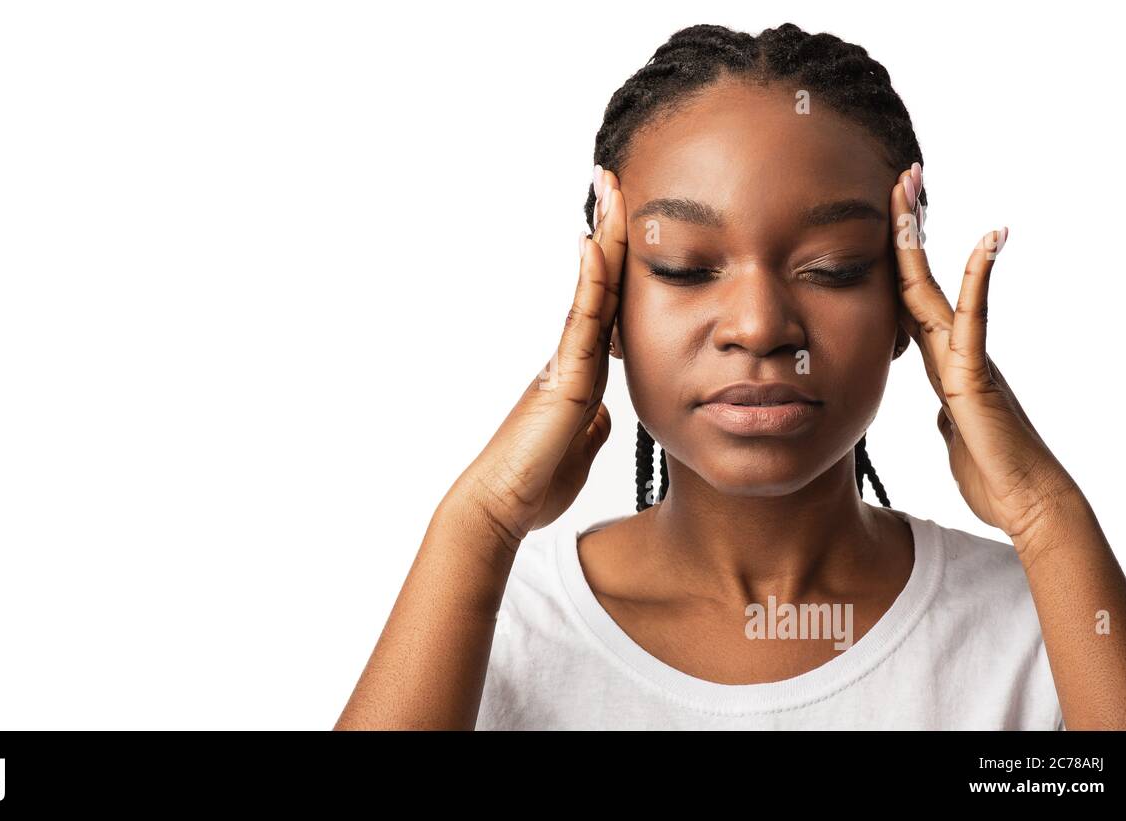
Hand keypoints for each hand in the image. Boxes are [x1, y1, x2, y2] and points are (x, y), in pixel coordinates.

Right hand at [457, 166, 626, 543]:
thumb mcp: (579, 447)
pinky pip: (581, 321)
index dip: (617, 261)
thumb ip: (591, 423)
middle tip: (613, 179)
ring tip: (609, 188)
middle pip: (599, 281)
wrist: (502, 506)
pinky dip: (590, 280)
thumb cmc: (534, 483)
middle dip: (608, 229)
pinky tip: (595, 244)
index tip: (622, 220)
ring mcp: (565, 362)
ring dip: (603, 236)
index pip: (608, 304)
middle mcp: (572, 356)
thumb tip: (604, 412)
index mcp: (581, 372)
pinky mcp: (562, 378)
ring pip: (591, 288)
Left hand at [890, 164, 1078, 541]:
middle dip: (906, 227)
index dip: (894, 259)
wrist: (1024, 501)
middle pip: (918, 278)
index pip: (907, 299)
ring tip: (914, 189)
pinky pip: (975, 321)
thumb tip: (941, 406)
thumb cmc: (991, 471)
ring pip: (936, 287)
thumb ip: (945, 410)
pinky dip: (980, 280)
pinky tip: (989, 241)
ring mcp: (964, 357)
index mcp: (937, 361)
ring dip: (921, 239)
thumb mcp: (953, 433)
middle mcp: (951, 349)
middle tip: (902, 176)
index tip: (885, 219)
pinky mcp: (976, 376)